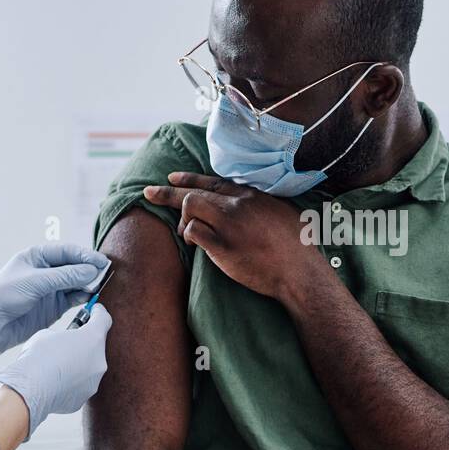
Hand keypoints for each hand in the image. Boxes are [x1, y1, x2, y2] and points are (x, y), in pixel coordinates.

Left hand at [0, 243, 107, 376]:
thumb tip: (92, 270)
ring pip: (77, 282)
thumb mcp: (36, 281)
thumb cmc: (4, 296)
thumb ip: (65, 276)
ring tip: (100, 285)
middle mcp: (46, 270)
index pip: (67, 251)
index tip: (101, 262)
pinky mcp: (54, 305)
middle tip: (105, 272)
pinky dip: (84, 296)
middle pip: (74, 265)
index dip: (85, 256)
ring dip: (88, 283)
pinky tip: (91, 296)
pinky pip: (74, 297)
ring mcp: (51, 288)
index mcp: (37, 256)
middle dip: (89, 268)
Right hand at [0, 303, 111, 436]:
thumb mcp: (47, 334)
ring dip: (78, 364)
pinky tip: (54, 382)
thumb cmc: (36, 358)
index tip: (94, 311)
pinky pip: (80, 385)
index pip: (104, 319)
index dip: (98, 313)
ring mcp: (94, 381)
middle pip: (96, 346)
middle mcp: (99, 360)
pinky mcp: (84, 397)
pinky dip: (70, 382)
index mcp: (93, 338)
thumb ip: (63, 336)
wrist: (28, 390)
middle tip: (68, 342)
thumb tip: (64, 343)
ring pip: (89, 368)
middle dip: (84, 343)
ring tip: (57, 366)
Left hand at [143, 172, 330, 302]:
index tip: (172, 178)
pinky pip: (193, 232)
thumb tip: (249, 201)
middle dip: (166, 193)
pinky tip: (194, 243)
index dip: (189, 179)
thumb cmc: (298, 245)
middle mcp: (238, 205)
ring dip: (182, 220)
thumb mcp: (282, 211)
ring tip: (184, 232)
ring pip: (190, 207)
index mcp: (251, 196)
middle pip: (194, 192)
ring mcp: (229, 225)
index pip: (213, 181)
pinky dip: (189, 235)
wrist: (300, 271)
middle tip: (148, 193)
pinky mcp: (223, 247)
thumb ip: (261, 203)